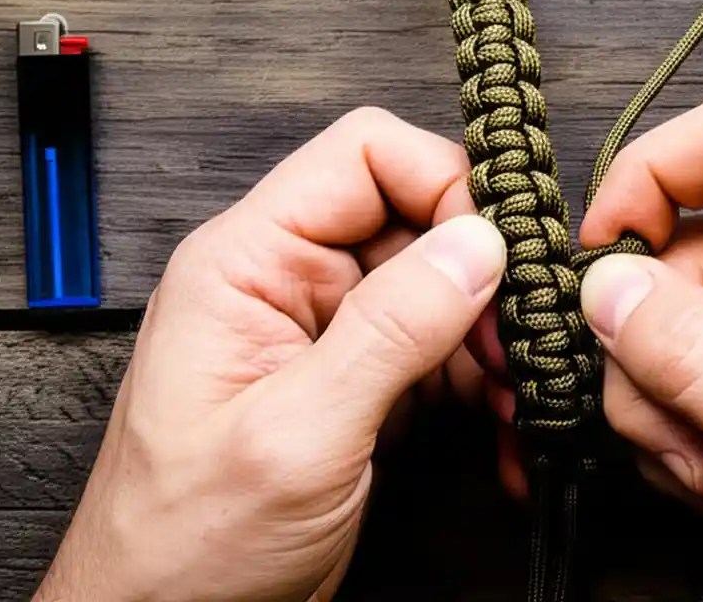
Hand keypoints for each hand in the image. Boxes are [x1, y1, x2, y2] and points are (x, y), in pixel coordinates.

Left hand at [35, 109, 505, 601]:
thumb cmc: (185, 545)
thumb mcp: (298, 435)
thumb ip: (391, 331)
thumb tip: (478, 243)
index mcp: (247, 263)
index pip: (363, 157)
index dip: (443, 186)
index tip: (498, 250)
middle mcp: (287, 284)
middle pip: (413, 221)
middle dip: (480, 278)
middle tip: (517, 341)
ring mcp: (324, 335)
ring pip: (438, 291)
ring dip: (489, 341)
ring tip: (516, 398)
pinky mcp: (354, 385)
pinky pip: (437, 354)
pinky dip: (480, 388)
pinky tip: (503, 428)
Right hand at [578, 81, 702, 600]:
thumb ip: (694, 355)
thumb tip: (608, 288)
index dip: (659, 170)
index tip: (604, 245)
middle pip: (691, 248)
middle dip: (659, 349)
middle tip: (672, 422)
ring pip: (679, 317)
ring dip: (669, 402)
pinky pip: (694, 366)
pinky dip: (686, 427)